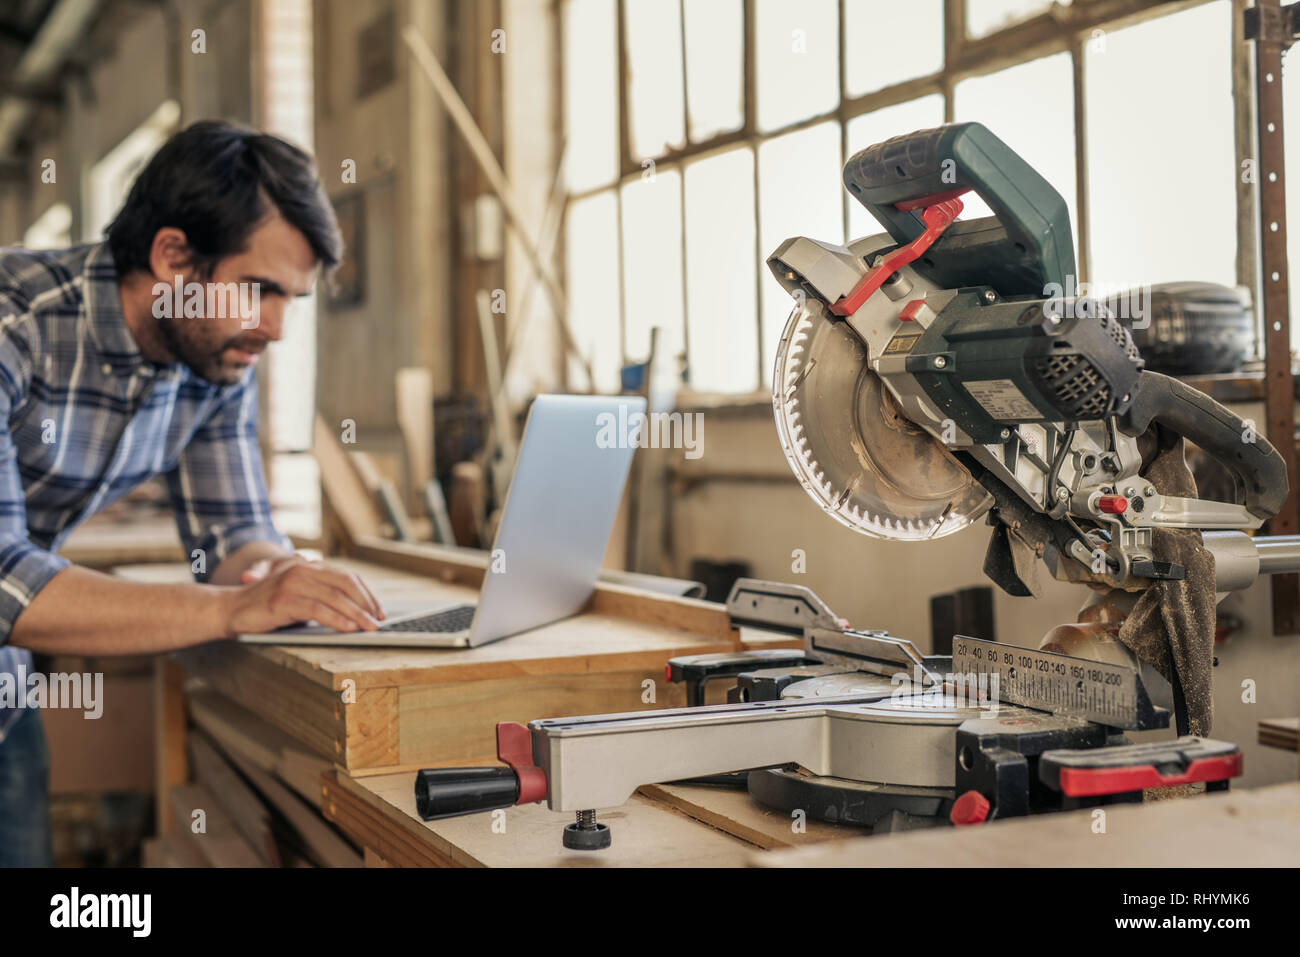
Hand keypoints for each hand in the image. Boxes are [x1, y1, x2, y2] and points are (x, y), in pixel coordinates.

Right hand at [225, 556, 385, 635]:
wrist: (231, 609)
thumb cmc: (267, 606)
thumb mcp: (299, 596)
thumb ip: (321, 596)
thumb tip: (355, 611)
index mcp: (309, 566)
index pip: (347, 577)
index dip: (366, 594)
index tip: (378, 611)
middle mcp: (303, 569)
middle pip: (346, 584)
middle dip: (366, 604)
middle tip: (378, 621)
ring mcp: (293, 583)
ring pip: (335, 597)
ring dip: (356, 615)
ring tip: (369, 628)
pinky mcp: (284, 599)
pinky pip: (318, 610)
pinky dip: (337, 620)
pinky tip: (348, 629)